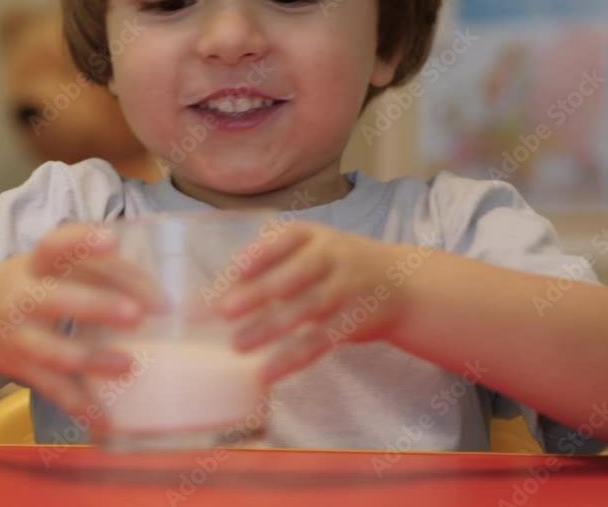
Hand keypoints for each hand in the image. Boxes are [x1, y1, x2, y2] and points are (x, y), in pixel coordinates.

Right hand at [0, 222, 163, 419]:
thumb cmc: (38, 284)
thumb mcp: (58, 266)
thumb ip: (104, 270)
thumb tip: (164, 294)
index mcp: (35, 264)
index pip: (54, 245)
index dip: (81, 240)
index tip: (112, 239)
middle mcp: (22, 298)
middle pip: (55, 299)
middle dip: (95, 306)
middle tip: (136, 314)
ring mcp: (20, 337)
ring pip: (52, 350)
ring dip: (90, 359)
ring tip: (127, 365)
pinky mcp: (23, 370)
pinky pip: (53, 390)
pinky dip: (79, 406)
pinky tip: (104, 419)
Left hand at [215, 221, 408, 383]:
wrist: (402, 284)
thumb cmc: (333, 267)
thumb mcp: (308, 251)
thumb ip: (266, 268)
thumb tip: (205, 298)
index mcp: (314, 235)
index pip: (285, 239)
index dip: (260, 253)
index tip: (234, 269)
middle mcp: (333, 258)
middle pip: (296, 274)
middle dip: (260, 292)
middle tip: (225, 310)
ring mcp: (347, 290)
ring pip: (308, 309)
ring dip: (271, 328)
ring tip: (238, 345)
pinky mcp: (354, 322)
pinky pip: (321, 341)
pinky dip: (293, 358)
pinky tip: (266, 373)